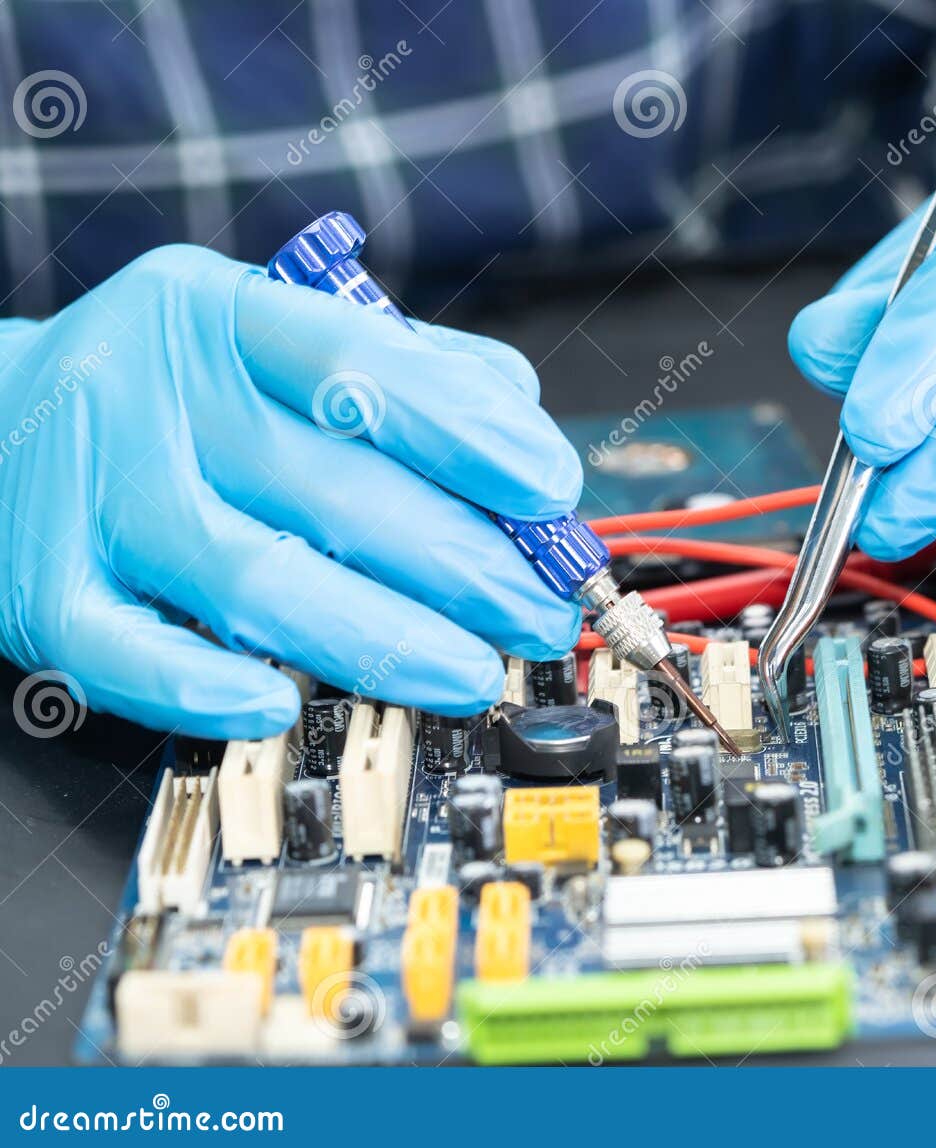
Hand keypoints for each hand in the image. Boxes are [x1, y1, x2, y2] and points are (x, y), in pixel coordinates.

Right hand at [0, 246, 580, 737]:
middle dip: (463, 566)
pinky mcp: (45, 589)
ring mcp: (93, 496)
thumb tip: (523, 429)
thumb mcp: (268, 339)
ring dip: (381, 639)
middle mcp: (150, 396)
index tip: (551, 491)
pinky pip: (130, 654)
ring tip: (471, 673)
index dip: (467, 432)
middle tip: (541, 612)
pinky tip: (281, 706)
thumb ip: (400, 370)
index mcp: (220, 318)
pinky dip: (205, 688)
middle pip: (331, 490)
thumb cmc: (166, 392)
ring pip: (254, 579)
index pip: (359, 365)